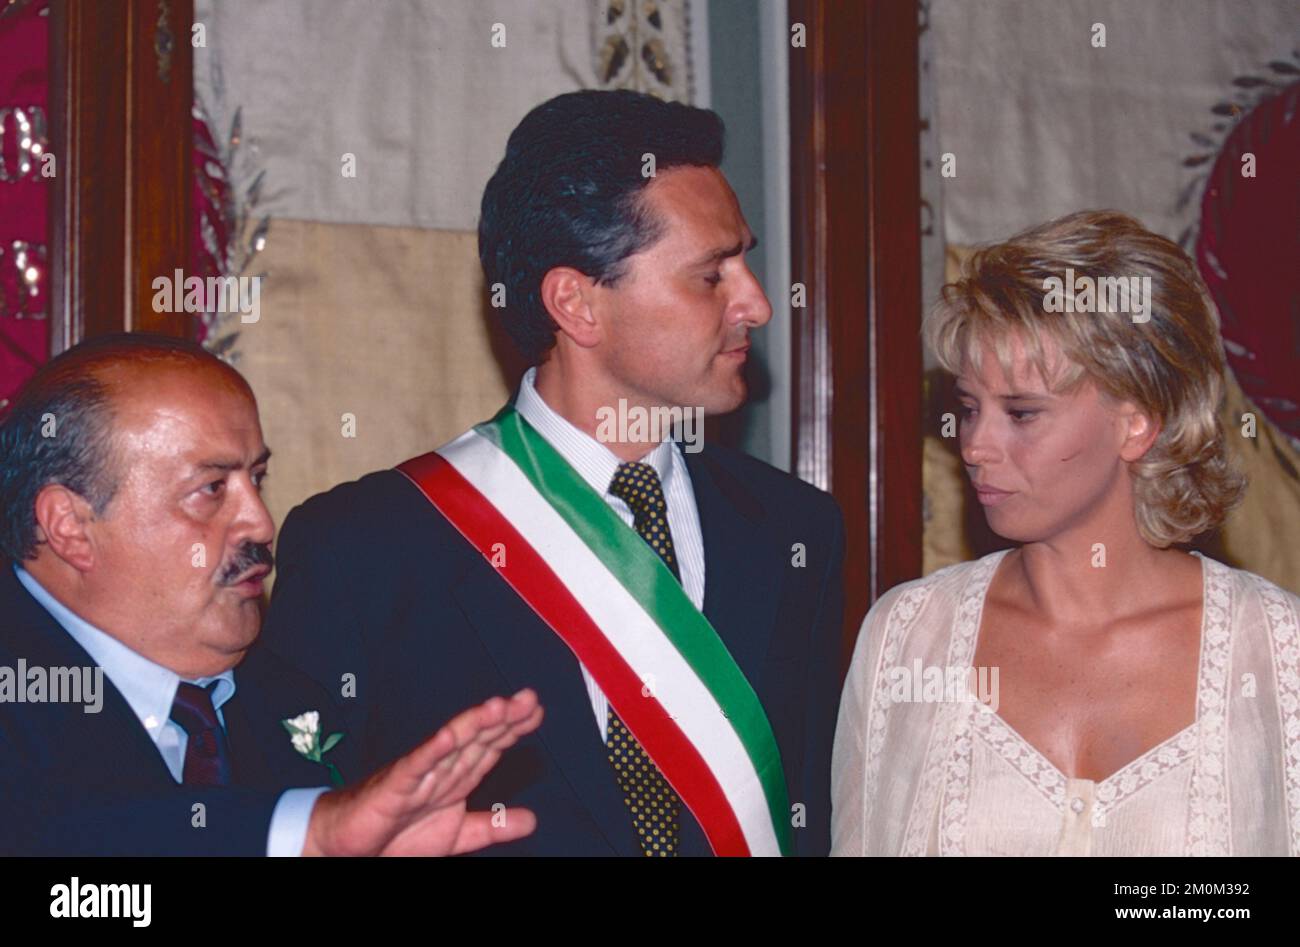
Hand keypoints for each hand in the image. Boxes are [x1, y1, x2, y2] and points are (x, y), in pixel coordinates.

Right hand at [302, 688, 542, 855]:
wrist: (347, 847)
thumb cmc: (397, 835)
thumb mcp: (457, 835)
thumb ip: (492, 826)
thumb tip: (532, 821)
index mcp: (455, 778)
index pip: (489, 746)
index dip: (512, 728)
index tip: (536, 711)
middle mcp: (440, 769)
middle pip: (476, 738)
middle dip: (502, 718)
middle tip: (528, 699)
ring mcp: (418, 774)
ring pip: (451, 744)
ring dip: (474, 725)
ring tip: (498, 708)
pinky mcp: (394, 786)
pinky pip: (415, 766)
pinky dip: (432, 751)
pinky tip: (449, 736)